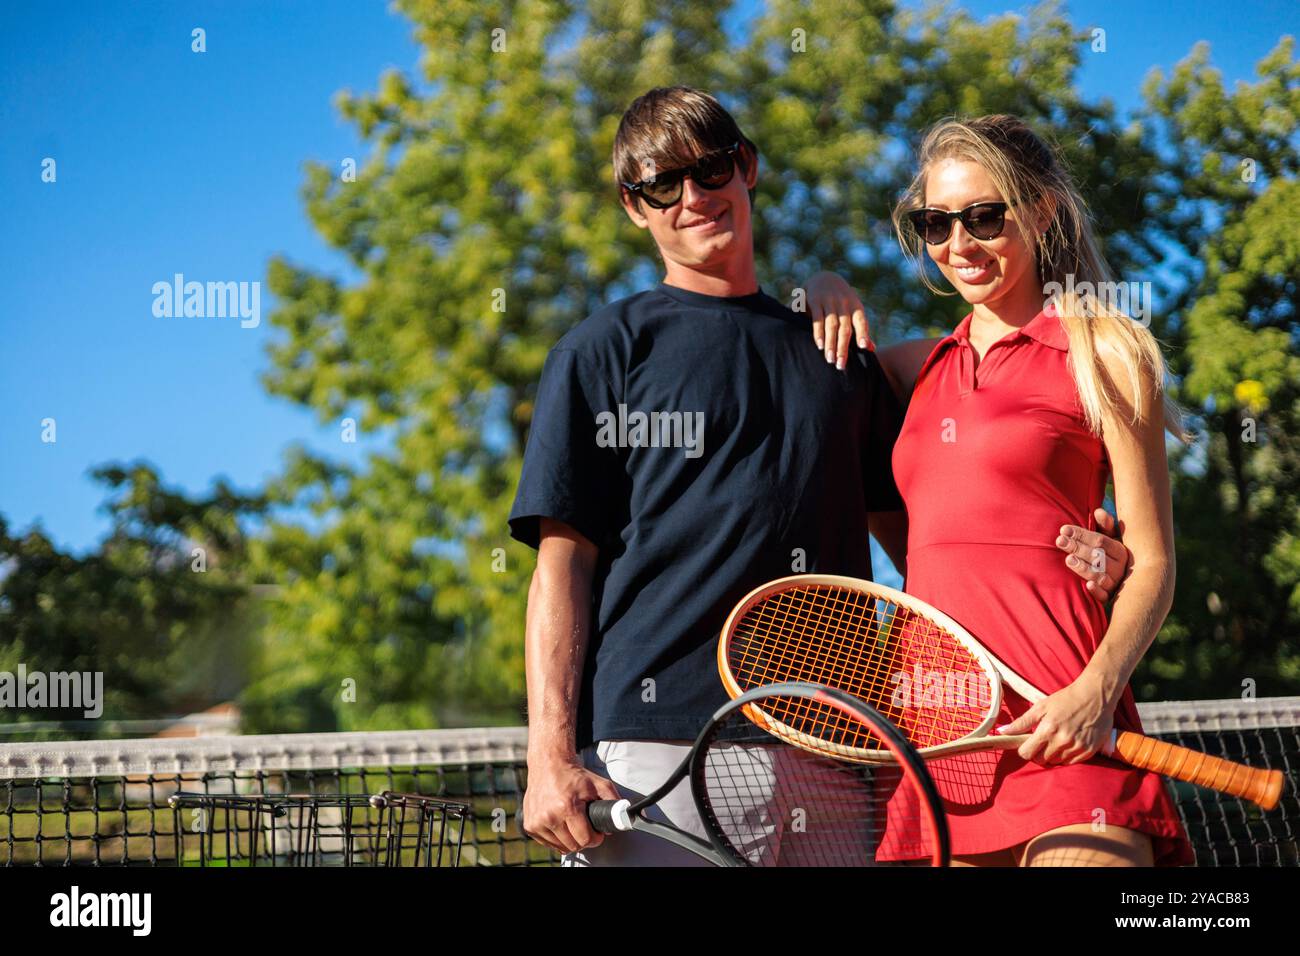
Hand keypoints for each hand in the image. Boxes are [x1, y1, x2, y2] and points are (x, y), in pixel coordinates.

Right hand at [521, 754, 622, 854]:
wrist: (548, 765)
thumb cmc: (573, 775)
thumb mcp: (598, 784)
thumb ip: (613, 801)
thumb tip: (621, 819)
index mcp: (567, 806)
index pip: (585, 839)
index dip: (595, 838)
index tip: (596, 833)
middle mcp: (549, 816)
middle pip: (573, 846)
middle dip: (583, 839)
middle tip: (585, 827)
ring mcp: (537, 822)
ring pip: (560, 847)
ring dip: (569, 839)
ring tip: (572, 823)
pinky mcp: (529, 825)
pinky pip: (548, 843)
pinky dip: (556, 837)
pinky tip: (560, 823)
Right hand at [806, 271, 873, 367]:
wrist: (824, 277)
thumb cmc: (841, 301)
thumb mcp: (853, 311)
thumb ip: (860, 329)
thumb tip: (871, 349)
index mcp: (856, 307)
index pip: (861, 321)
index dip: (863, 333)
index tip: (863, 347)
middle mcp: (844, 303)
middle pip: (845, 328)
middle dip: (842, 348)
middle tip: (840, 365)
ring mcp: (829, 301)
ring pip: (831, 325)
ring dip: (830, 343)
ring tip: (829, 359)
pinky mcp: (815, 300)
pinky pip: (817, 319)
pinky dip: (818, 332)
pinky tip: (819, 345)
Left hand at [997, 676, 1115, 765]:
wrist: (1095, 696)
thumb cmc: (1066, 699)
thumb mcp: (1041, 706)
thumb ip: (1021, 722)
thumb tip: (1002, 732)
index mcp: (1047, 729)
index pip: (1027, 753)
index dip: (1024, 750)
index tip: (1027, 744)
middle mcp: (1062, 740)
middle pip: (1041, 760)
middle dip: (1038, 753)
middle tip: (1043, 741)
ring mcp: (1077, 747)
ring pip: (1056, 762)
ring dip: (1053, 755)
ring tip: (1057, 740)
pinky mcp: (1089, 751)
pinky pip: (1071, 763)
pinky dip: (1067, 756)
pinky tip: (1068, 743)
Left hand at [1057, 507, 1129, 601]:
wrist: (1122, 583)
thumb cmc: (1108, 556)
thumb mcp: (1109, 540)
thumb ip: (1104, 526)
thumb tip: (1098, 511)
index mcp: (1120, 550)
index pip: (1100, 540)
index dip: (1081, 534)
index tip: (1063, 529)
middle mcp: (1120, 567)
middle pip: (1097, 556)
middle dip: (1077, 547)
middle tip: (1059, 541)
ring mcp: (1115, 583)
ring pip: (1100, 574)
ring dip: (1084, 567)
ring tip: (1068, 559)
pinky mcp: (1109, 598)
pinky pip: (1105, 596)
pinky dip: (1097, 591)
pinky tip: (1088, 586)